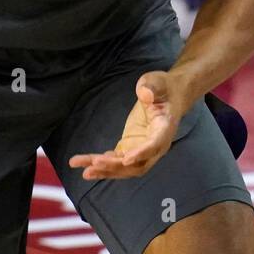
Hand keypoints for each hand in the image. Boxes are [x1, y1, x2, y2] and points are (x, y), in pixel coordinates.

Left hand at [68, 72, 183, 180]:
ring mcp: (142, 148)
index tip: (126, 159)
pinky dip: (104, 164)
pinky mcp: (131, 147)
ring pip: (126, 167)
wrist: (168, 96)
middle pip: (137, 164)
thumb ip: (151, 87)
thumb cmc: (163, 88)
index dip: (141, 153)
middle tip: (94, 163)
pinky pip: (118, 160)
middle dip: (116, 166)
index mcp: (164, 128)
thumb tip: (145, 93)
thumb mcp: (158, 82)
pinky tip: (88, 165)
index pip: (154, 145)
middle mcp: (155, 145)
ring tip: (85, 172)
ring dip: (106, 170)